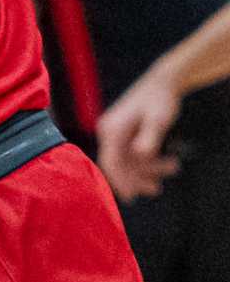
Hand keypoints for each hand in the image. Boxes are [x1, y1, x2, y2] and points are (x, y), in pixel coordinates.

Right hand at [98, 65, 184, 201]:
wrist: (161, 84)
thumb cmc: (159, 100)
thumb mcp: (157, 120)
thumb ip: (148, 138)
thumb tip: (140, 155)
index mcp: (111, 129)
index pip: (110, 162)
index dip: (119, 181)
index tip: (129, 198)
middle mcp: (109, 132)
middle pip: (118, 165)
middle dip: (137, 178)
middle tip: (156, 189)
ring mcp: (115, 133)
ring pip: (127, 162)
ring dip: (148, 170)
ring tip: (172, 168)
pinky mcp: (124, 134)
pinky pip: (132, 155)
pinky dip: (149, 162)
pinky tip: (168, 163)